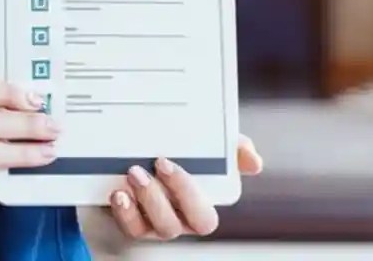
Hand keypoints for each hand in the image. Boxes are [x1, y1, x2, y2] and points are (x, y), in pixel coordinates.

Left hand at [108, 134, 263, 240]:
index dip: (188, 194)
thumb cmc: (182, 152)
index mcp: (201, 205)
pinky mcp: (132, 220)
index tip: (167, 163)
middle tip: (153, 164)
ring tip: (132, 173)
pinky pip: (130, 226)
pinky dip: (124, 211)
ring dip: (144, 201)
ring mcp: (155, 223)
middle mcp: (180, 219)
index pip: (204, 215)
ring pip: (153, 228)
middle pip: (177, 225)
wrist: (139, 151)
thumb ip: (235, 148)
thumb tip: (253, 161)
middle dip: (163, 198)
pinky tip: (118, 192)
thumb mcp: (210, 144)